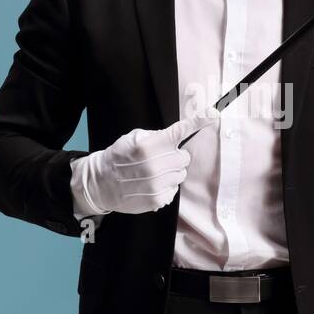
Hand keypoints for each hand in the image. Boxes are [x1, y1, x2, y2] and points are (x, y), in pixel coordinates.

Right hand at [72, 113, 217, 215]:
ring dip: (171, 173)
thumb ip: (157, 136)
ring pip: (180, 175)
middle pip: (184, 158)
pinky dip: (165, 187)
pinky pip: (174, 190)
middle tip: (160, 158)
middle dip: (175, 156)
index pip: (179, 132)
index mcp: (149, 145)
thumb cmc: (119, 157)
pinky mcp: (157, 200)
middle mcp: (155, 166)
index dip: (198, 121)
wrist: (101, 183)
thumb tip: (178, 134)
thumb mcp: (133, 138)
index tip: (213, 114)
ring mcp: (157, 185)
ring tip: (153, 173)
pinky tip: (151, 184)